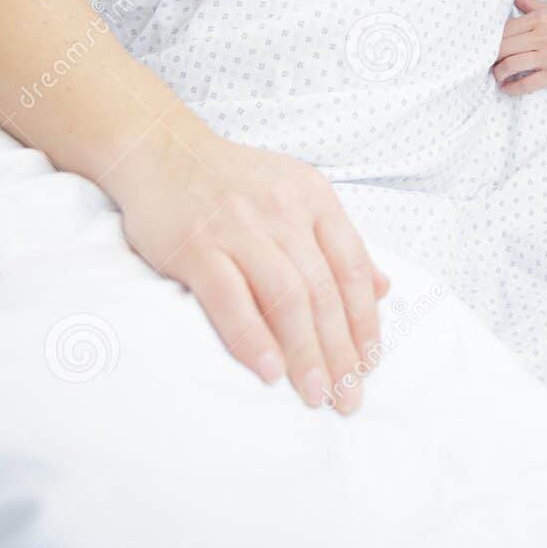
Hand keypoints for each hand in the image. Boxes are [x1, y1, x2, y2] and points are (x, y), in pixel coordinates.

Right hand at [112, 130, 389, 413]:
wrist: (162, 150)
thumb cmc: (234, 181)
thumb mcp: (298, 194)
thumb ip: (338, 241)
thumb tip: (384, 288)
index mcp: (314, 197)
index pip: (352, 267)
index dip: (365, 320)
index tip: (371, 363)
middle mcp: (283, 210)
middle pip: (324, 291)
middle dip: (341, 350)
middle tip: (349, 397)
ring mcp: (238, 228)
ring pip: (286, 298)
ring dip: (305, 353)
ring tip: (316, 394)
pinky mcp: (196, 246)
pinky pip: (230, 299)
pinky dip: (252, 338)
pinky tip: (269, 371)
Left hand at [492, 0, 546, 94]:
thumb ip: (533, 4)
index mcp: (540, 17)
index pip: (504, 28)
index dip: (491, 39)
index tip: (486, 45)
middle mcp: (541, 34)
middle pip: (502, 46)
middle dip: (490, 56)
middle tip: (487, 62)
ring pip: (510, 64)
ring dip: (498, 73)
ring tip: (497, 76)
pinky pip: (526, 83)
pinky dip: (512, 88)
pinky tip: (507, 89)